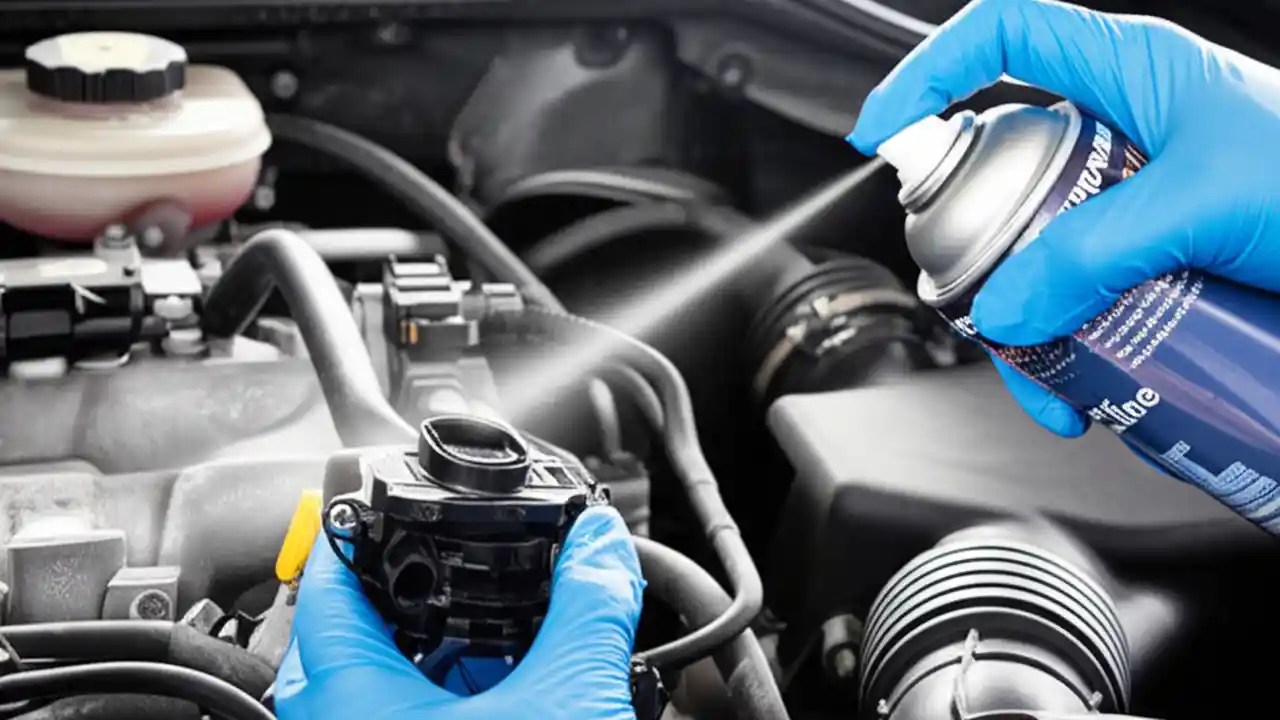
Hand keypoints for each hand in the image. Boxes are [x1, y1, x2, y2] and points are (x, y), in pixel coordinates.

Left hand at [273, 506, 643, 719]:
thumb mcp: (571, 700)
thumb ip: (589, 611)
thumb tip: (601, 543)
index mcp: (353, 701)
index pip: (324, 590)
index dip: (347, 534)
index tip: (367, 504)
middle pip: (339, 638)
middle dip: (394, 596)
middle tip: (430, 563)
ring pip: (367, 689)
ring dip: (419, 653)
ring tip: (474, 628)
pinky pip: (397, 719)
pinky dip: (436, 696)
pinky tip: (494, 693)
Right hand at [849, 0, 1279, 436]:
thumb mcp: (1207, 201)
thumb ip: (1094, 250)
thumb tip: (1005, 308)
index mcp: (1132, 72)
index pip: (1002, 37)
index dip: (929, 73)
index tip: (882, 133)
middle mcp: (1129, 132)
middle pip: (1009, 173)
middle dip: (979, 249)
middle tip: (974, 305)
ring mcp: (1144, 199)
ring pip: (1045, 253)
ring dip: (1033, 328)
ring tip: (1054, 389)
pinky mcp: (1164, 259)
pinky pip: (1092, 298)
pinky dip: (1081, 350)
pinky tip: (1094, 390)